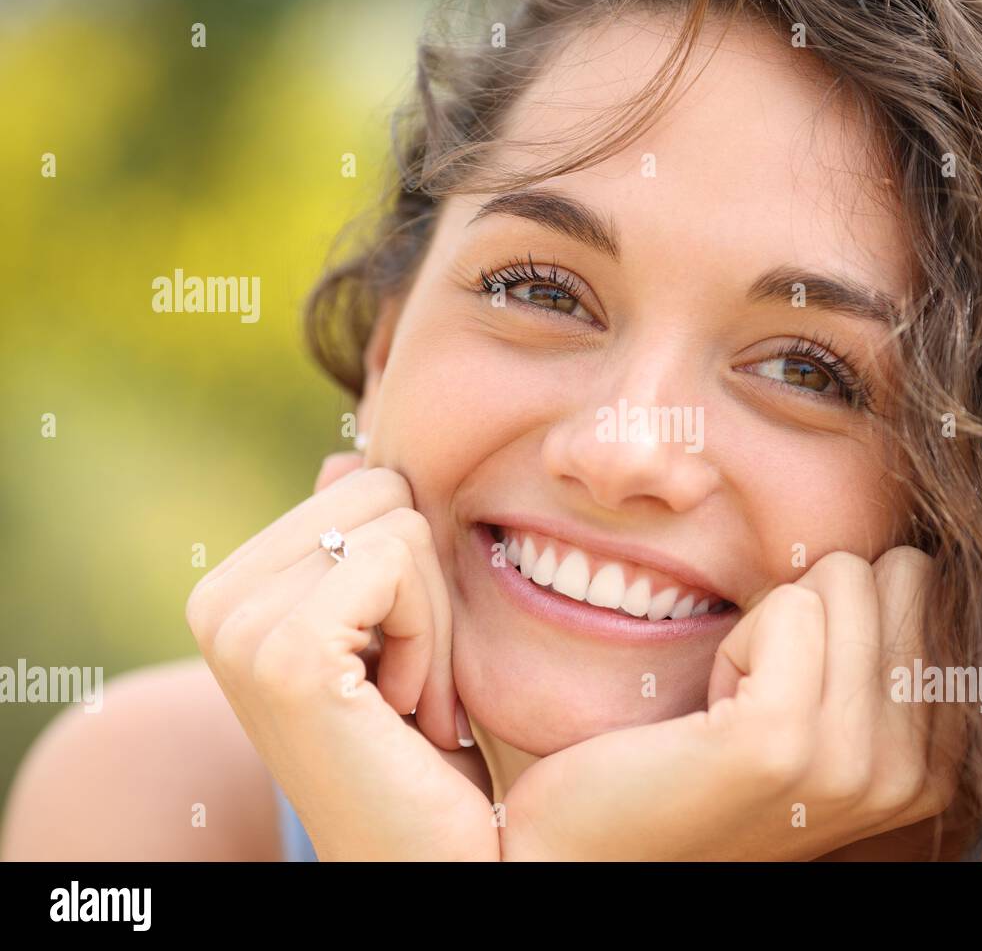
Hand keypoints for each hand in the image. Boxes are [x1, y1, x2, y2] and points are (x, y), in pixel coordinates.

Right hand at [186, 455, 497, 859]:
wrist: (426, 853)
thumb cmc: (417, 742)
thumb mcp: (384, 628)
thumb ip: (351, 545)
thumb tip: (341, 461)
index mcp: (230, 585)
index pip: (362, 483)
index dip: (411, 567)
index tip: (396, 658)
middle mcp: (215, 600)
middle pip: (381, 493)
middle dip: (425, 587)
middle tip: (406, 680)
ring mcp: (239, 626)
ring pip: (401, 526)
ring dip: (433, 623)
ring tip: (404, 701)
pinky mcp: (282, 653)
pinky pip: (400, 564)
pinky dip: (430, 640)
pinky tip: (405, 711)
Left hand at [499, 548, 963, 859]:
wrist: (600, 851)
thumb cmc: (700, 771)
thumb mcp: (824, 721)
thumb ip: (880, 660)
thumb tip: (911, 552)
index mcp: (933, 763)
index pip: (938, 595)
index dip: (853, 612)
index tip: (799, 688)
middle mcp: (911, 772)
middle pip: (906, 575)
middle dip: (823, 604)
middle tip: (765, 684)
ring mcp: (851, 761)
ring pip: (846, 577)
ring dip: (772, 623)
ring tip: (736, 702)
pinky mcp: (779, 739)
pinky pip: (789, 606)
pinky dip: (738, 637)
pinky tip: (713, 704)